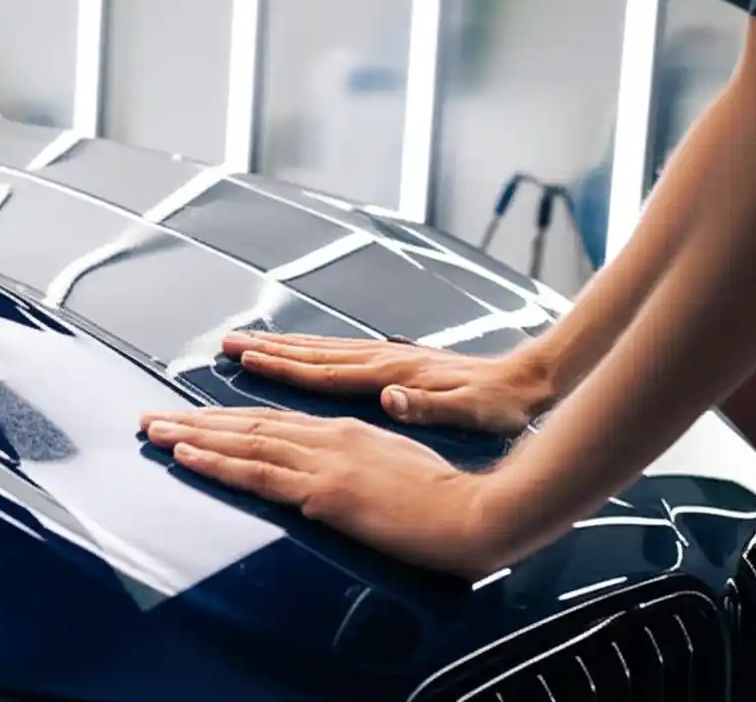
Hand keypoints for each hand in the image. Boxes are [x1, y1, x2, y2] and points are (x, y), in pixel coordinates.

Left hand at [139, 407, 504, 578]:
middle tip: (151, 418)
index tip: (192, 417)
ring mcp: (325, 461)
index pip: (272, 421)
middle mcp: (328, 437)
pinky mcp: (326, 490)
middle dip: (195, 421)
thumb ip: (360, 459)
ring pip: (244, 442)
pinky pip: (258, 474)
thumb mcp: (395, 464)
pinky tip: (188, 457)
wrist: (476, 513)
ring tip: (154, 431)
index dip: (228, 418)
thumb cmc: (446, 495)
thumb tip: (339, 464)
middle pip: (248, 424)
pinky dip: (218, 463)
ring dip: (193, 436)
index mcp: (345, 430)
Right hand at [222, 332, 555, 435]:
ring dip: (284, 347)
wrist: (528, 381)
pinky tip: (305, 354)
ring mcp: (389, 359)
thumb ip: (427, 407)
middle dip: (268, 350)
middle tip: (227, 341)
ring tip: (251, 341)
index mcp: (391, 377)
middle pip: (313, 355)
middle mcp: (383, 362)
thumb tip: (390, 400)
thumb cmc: (498, 405)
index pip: (324, 373)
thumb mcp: (469, 413)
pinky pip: (341, 355)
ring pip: (323, 351)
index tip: (244, 358)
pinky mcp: (398, 364)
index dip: (282, 369)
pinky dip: (313, 352)